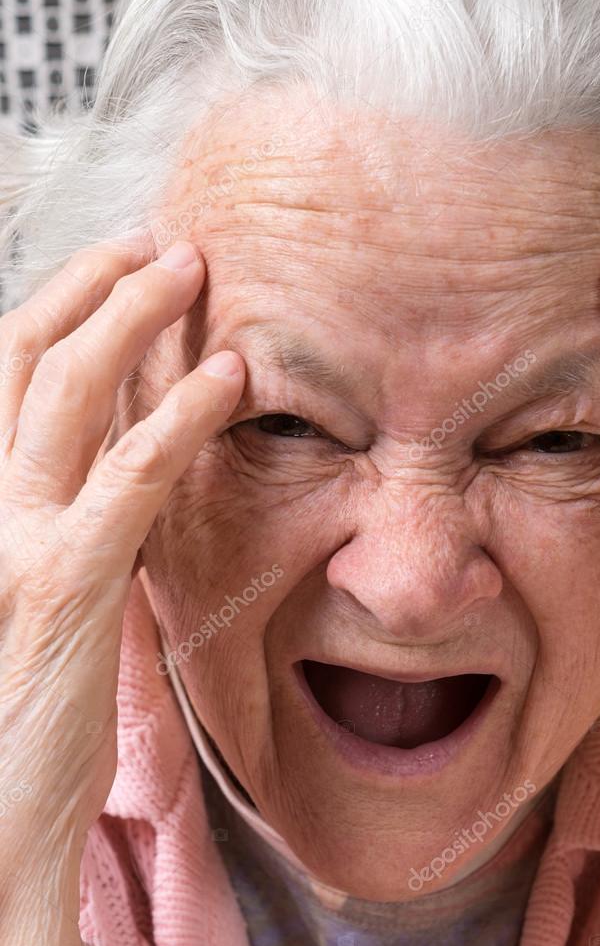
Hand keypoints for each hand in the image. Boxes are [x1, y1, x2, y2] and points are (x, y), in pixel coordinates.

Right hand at [0, 234, 243, 945]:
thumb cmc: (24, 703)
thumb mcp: (41, 586)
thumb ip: (71, 517)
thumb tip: (125, 460)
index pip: (2, 373)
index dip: (60, 305)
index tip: (120, 267)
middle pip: (26, 354)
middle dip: (94, 283)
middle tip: (164, 242)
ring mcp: (13, 537)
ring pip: (68, 391)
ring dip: (133, 315)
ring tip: (193, 268)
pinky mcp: (66, 583)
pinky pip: (129, 474)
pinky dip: (181, 415)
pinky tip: (230, 378)